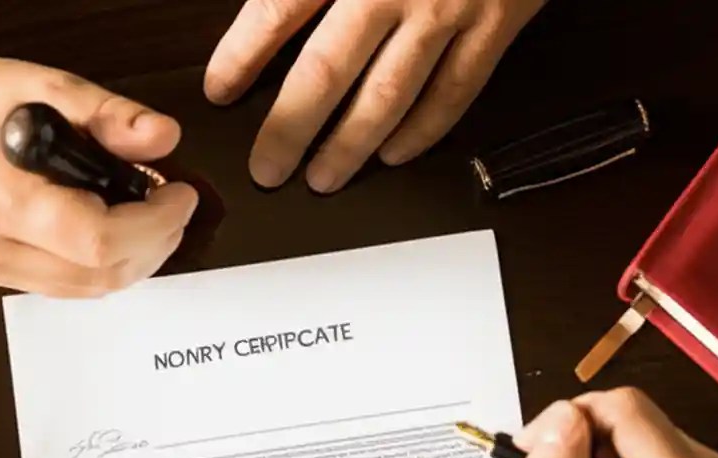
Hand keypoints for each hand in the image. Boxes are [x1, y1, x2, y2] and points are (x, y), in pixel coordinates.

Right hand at [0, 55, 198, 296]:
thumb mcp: (51, 89)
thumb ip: (112, 116)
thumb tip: (165, 139)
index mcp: (0, 200)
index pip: (97, 240)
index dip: (154, 225)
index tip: (181, 195)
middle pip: (97, 275)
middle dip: (153, 244)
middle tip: (173, 208)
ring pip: (84, 289)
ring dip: (131, 260)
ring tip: (150, 219)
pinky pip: (62, 286)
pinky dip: (99, 266)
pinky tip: (114, 232)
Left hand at [204, 0, 545, 192]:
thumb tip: (273, 3)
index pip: (277, 10)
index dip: (242, 57)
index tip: (219, 92)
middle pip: (326, 71)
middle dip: (289, 129)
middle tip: (267, 169)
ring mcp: (448, 9)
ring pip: (389, 95)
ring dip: (351, 146)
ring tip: (322, 179)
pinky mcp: (497, 24)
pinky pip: (455, 91)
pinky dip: (423, 131)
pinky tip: (394, 155)